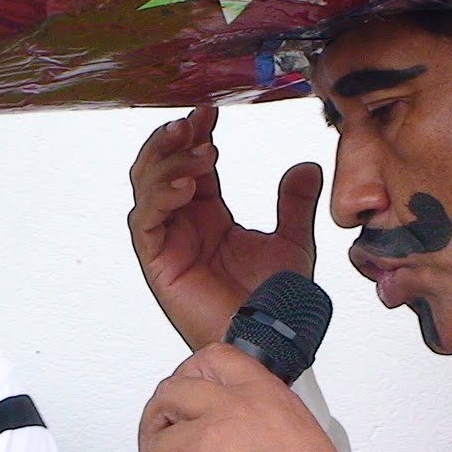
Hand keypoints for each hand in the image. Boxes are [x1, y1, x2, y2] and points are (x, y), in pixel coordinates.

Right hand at [127, 105, 322, 349]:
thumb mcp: (292, 242)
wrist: (270, 339)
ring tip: (198, 152)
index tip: (209, 112)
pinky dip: (159, 198)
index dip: (195, 136)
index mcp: (208, 217)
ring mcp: (167, 243)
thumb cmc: (275, 302)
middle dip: (171, 142)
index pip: (191, 165)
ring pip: (146, 188)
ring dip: (166, 163)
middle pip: (158, 169)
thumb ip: (294, 205)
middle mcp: (183, 226)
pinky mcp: (158, 264)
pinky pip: (145, 222)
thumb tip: (306, 167)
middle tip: (193, 123)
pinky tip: (186, 186)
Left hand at [137, 344, 374, 451]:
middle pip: (171, 393)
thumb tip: (234, 423)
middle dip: (160, 416)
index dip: (190, 374)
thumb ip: (261, 416)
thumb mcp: (300, 433)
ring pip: (157, 441)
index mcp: (263, 394)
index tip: (184, 392)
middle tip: (162, 435)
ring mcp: (205, 441)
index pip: (214, 359)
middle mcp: (232, 410)